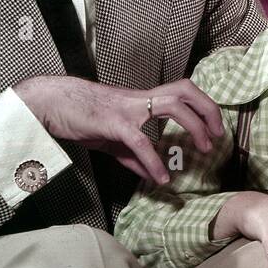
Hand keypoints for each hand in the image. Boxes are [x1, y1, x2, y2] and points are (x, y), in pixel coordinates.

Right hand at [16, 76, 223, 185]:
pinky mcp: (113, 122)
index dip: (204, 105)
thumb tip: (153, 176)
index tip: (215, 128)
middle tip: (218, 134)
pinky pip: (140, 140)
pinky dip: (154, 160)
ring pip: (172, 105)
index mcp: (142, 99)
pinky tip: (161, 178)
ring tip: (204, 150)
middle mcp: (140, 99)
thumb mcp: (112, 139)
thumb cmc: (81, 117)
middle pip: (185, 89)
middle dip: (208, 108)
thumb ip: (135, 157)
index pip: (182, 91)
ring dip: (193, 126)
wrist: (49, 104)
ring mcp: (128, 108)